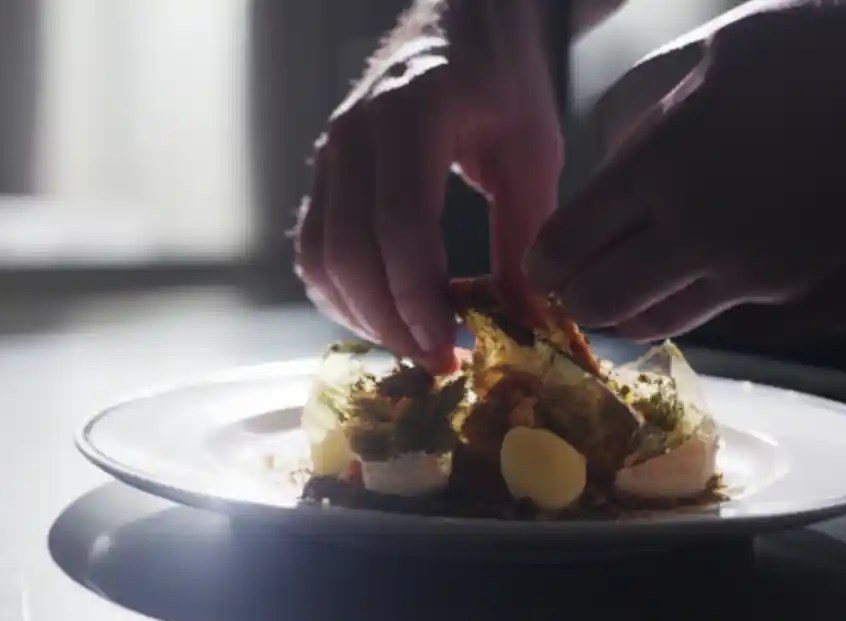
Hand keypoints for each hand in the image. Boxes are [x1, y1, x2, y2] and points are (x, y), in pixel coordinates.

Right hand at [292, 0, 563, 372]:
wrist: (455, 23)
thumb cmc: (500, 80)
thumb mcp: (531, 149)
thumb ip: (526, 233)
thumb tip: (525, 322)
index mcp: (412, 117)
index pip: (400, 229)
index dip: (419, 301)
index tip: (452, 351)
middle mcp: (354, 136)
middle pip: (348, 254)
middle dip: (390, 323)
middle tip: (439, 362)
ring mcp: (329, 154)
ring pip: (319, 259)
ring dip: (362, 316)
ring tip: (414, 343)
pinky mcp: (322, 174)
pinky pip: (313, 249)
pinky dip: (343, 294)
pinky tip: (387, 314)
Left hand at [527, 0, 845, 343]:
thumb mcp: (732, 49)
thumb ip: (654, 109)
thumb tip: (616, 158)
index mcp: (671, 162)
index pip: (566, 242)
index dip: (544, 258)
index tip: (543, 259)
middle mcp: (705, 235)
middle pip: (599, 301)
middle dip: (578, 293)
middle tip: (577, 278)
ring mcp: (761, 279)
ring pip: (661, 323)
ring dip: (636, 306)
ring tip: (641, 275)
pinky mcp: (811, 305)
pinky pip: (728, 319)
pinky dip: (702, 304)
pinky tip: (715, 269)